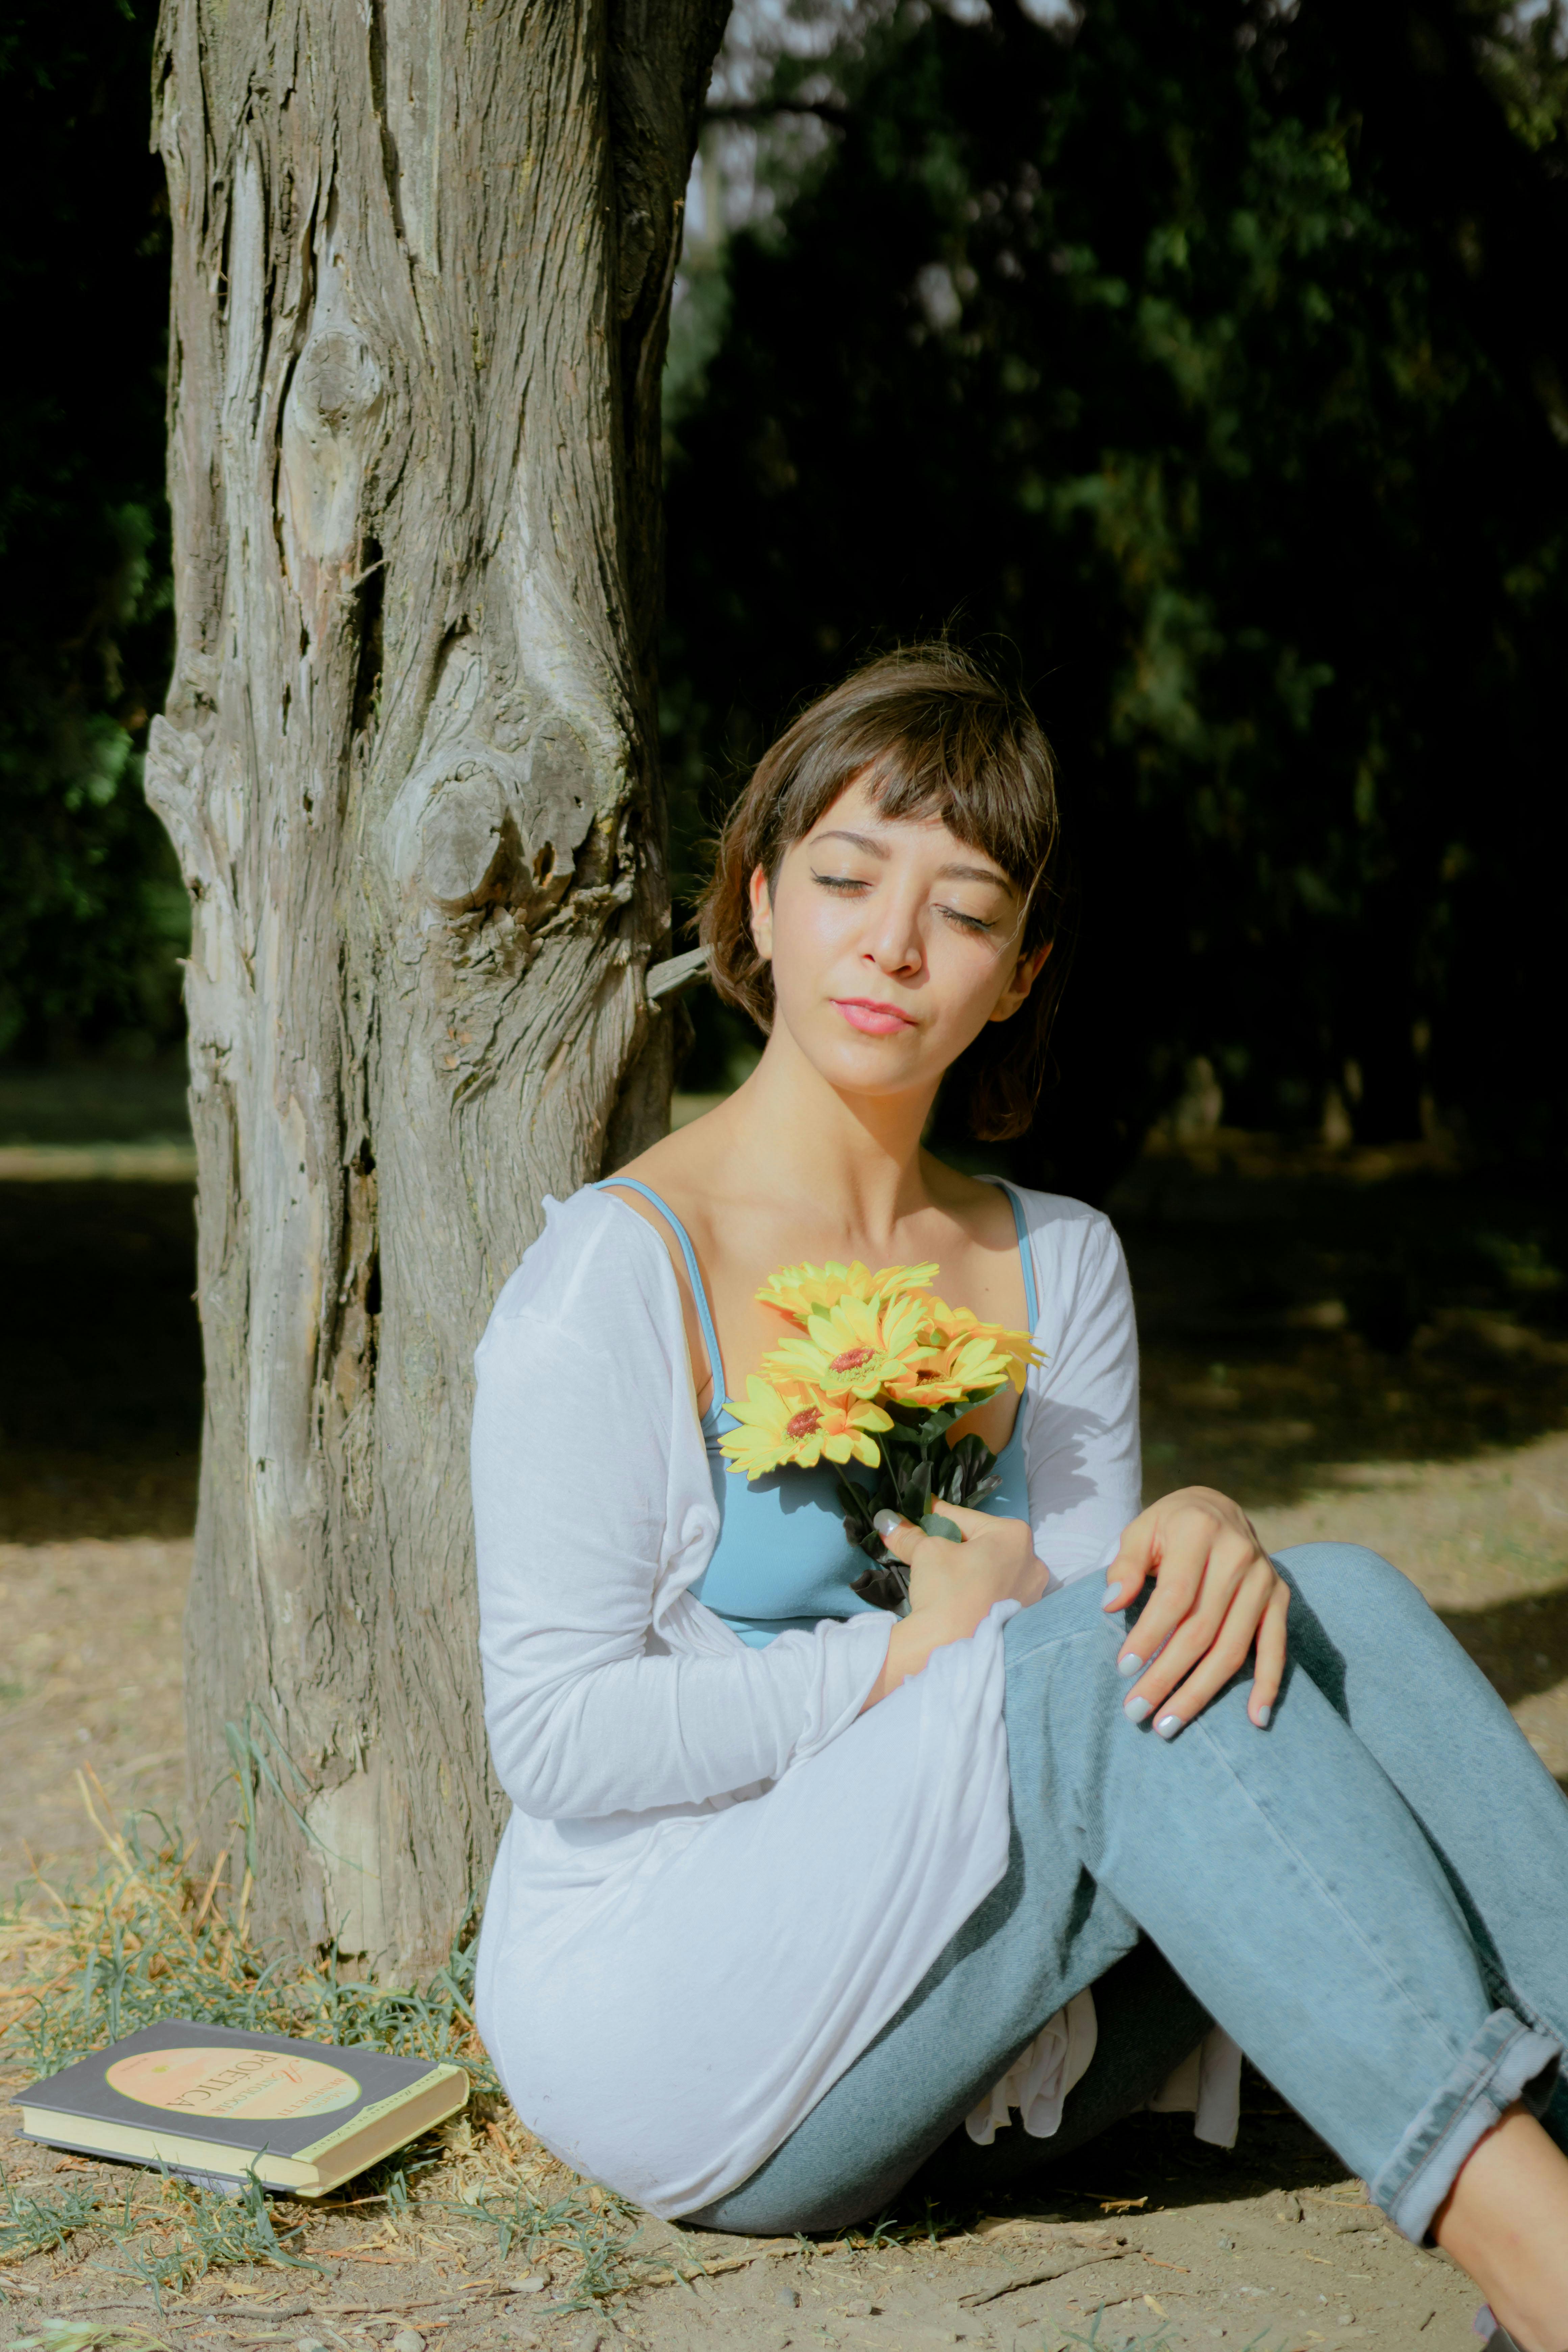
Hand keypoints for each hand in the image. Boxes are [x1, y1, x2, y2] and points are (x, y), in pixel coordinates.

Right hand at [859, 1502, 1047, 1709]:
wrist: (954, 1650)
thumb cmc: (946, 1590)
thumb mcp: (925, 1553)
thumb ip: (910, 1535)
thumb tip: (887, 1521)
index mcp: (1014, 1535)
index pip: (966, 1517)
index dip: (938, 1514)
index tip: (922, 1511)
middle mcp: (1033, 1561)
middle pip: (983, 1544)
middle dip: (956, 1543)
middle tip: (928, 1543)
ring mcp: (1032, 1592)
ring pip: (992, 1570)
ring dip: (968, 1568)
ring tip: (941, 1572)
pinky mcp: (1025, 1617)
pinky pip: (997, 1593)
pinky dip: (979, 1590)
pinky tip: (958, 1595)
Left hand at [1104, 1486, 1287, 1736]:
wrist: (1217, 1508)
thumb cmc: (1169, 1526)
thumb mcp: (1140, 1530)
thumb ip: (1125, 1565)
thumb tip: (1110, 1602)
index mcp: (1199, 1532)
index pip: (1174, 1598)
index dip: (1149, 1636)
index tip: (1124, 1668)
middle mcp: (1238, 1555)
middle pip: (1201, 1631)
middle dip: (1167, 1676)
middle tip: (1136, 1711)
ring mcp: (1264, 1579)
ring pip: (1232, 1648)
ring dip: (1201, 1692)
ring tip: (1169, 1724)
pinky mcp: (1280, 1598)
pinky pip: (1276, 1647)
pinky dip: (1268, 1684)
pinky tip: (1254, 1718)